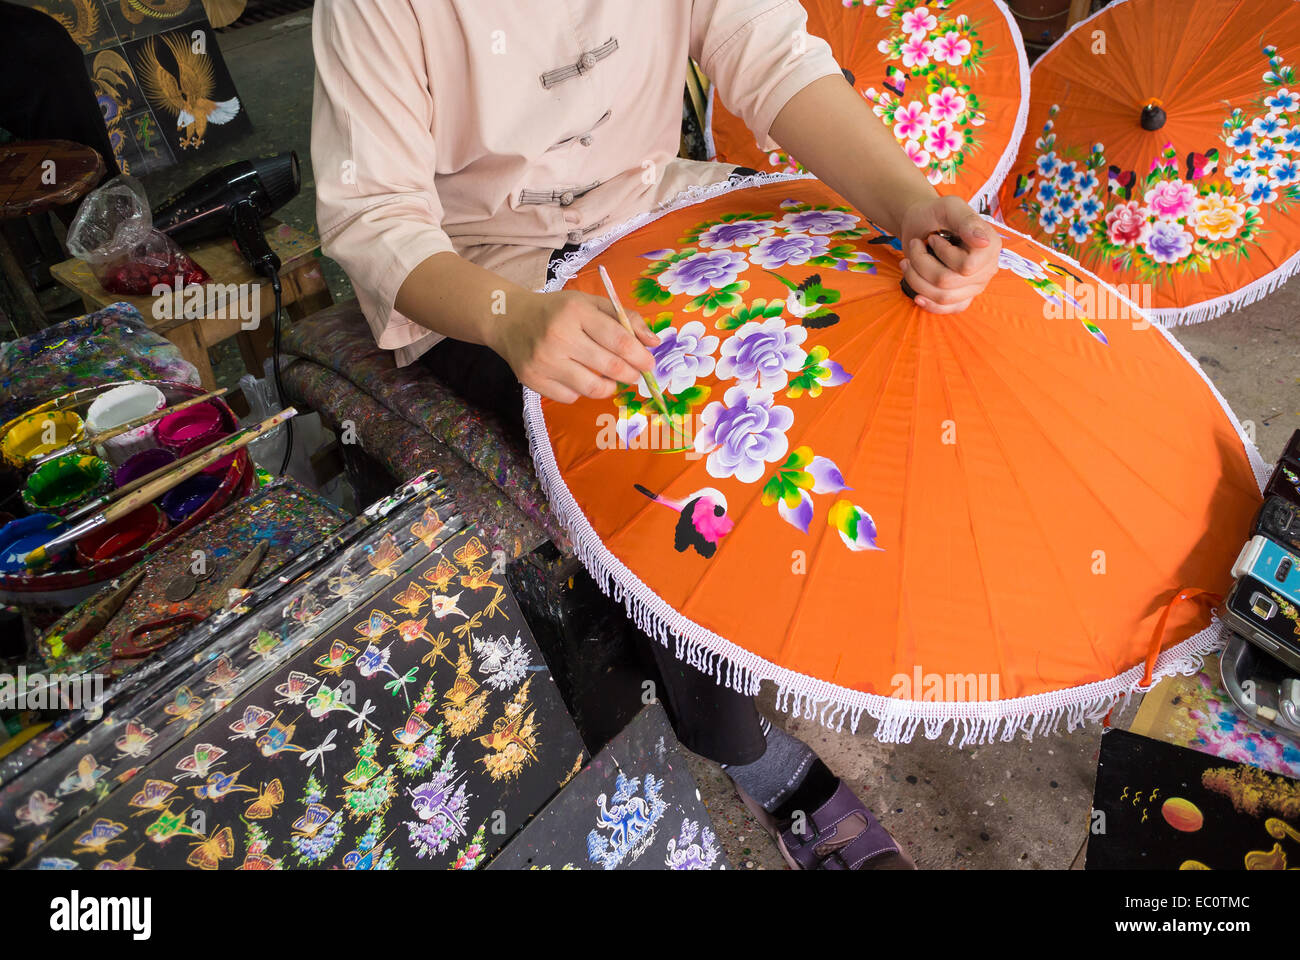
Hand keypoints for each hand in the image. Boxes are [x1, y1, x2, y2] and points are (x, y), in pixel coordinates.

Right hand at [490, 290, 658, 403]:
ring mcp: (544, 361)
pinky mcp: (533, 380)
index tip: (649, 363)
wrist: (508, 319)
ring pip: (592, 388)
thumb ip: (625, 318)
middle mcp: (558, 336)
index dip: (640, 356)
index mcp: (575, 312)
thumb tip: (653, 342)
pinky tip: (579, 377)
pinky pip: (571, 397)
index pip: (618, 340)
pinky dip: (582, 391)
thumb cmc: (558, 311)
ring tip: (610, 379)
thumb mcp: (591, 303)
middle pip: (609, 367)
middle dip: (630, 374)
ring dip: (609, 387)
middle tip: (635, 374)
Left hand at [898, 195, 1000, 313]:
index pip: (965, 267)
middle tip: (915, 246)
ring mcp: (975, 286)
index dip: (942, 253)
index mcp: (990, 246)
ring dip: (917, 279)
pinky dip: (928, 304)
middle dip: (921, 264)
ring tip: (909, 262)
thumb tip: (983, 242)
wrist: (921, 224)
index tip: (933, 239)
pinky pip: (947, 310)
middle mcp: (987, 268)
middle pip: (947, 282)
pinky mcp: (962, 298)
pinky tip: (917, 295)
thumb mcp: (949, 207)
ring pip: (942, 297)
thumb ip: (966, 220)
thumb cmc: (935, 214)